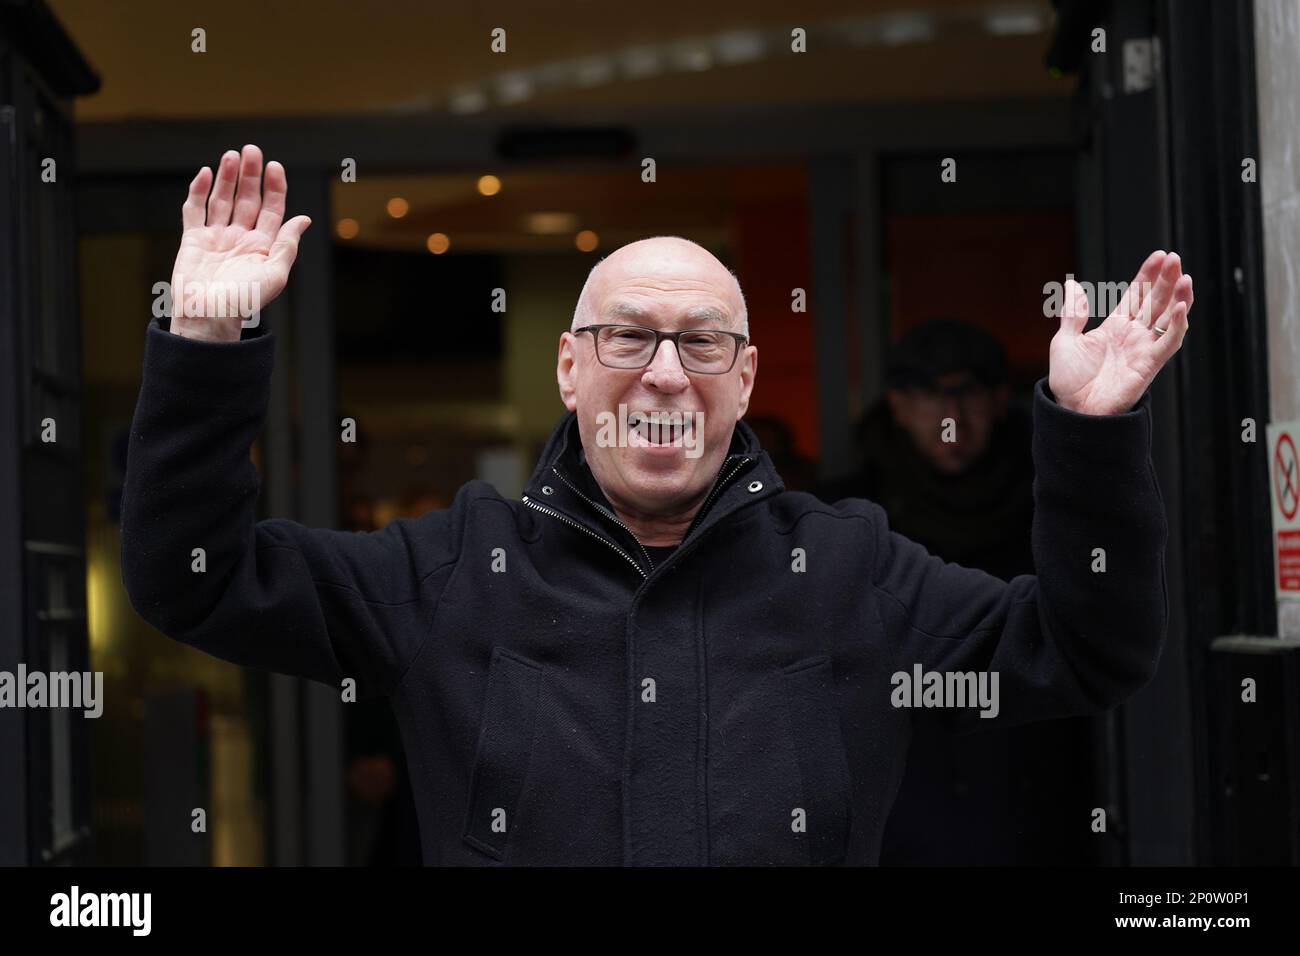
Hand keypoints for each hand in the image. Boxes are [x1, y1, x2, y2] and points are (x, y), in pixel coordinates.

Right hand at [169, 144, 311, 341]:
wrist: (209, 317)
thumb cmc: (245, 301)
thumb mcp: (276, 273)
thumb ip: (288, 245)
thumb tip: (304, 218)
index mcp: (263, 246)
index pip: (272, 209)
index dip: (274, 187)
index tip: (274, 166)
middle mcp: (241, 238)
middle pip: (247, 199)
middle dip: (250, 175)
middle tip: (251, 150)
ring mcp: (217, 237)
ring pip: (222, 199)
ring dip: (227, 177)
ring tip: (231, 156)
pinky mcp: (193, 239)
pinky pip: (195, 210)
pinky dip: (199, 191)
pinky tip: (206, 173)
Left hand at [1048, 250, 1192, 415]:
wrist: (1072, 411)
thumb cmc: (1069, 381)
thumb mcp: (1065, 341)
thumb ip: (1073, 314)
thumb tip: (1071, 286)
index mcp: (1114, 327)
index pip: (1136, 295)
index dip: (1147, 275)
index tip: (1159, 256)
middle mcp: (1133, 335)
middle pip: (1156, 301)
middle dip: (1166, 279)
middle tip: (1175, 258)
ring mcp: (1143, 348)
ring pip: (1169, 318)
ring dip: (1179, 298)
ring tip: (1185, 277)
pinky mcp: (1150, 364)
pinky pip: (1169, 342)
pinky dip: (1178, 325)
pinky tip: (1181, 307)